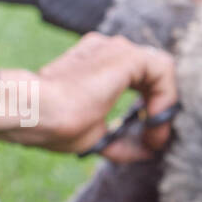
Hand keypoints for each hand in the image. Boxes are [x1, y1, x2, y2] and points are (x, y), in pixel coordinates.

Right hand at [0, 33, 177, 162]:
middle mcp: (106, 51)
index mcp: (96, 65)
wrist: (35, 112)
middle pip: (152, 77)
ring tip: (154, 136)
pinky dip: (166, 98)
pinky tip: (153, 120)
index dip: (150, 111)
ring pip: (160, 72)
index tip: (148, 143)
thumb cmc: (53, 123)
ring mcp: (114, 49)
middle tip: (154, 141)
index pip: (139, 82)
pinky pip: (163, 70)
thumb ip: (122, 141)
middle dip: (160, 111)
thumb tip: (147, 151)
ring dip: (164, 107)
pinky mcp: (125, 55)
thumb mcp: (95, 138)